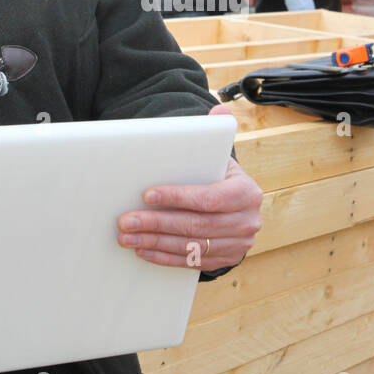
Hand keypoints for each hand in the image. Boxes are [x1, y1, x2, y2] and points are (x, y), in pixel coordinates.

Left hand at [116, 104, 263, 271]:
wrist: (236, 205)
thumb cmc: (218, 176)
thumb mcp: (220, 155)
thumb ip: (217, 131)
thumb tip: (219, 110)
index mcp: (246, 193)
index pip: (208, 198)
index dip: (177, 197)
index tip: (146, 195)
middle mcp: (247, 221)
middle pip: (195, 224)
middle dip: (156, 223)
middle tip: (126, 220)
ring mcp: (238, 245)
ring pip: (190, 246)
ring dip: (155, 242)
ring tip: (127, 236)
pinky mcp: (226, 260)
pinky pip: (191, 263)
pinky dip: (164, 257)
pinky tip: (143, 250)